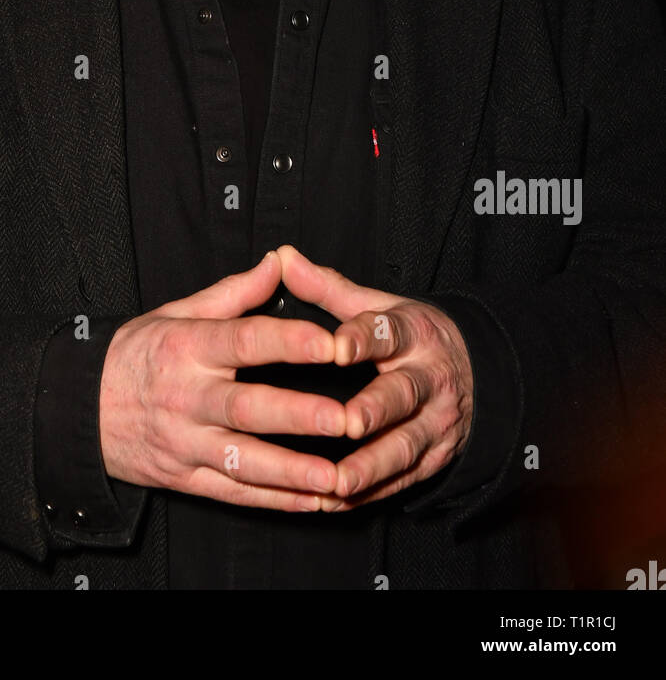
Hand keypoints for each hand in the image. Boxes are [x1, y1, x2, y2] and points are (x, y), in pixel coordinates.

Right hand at [98, 251, 349, 510]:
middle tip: (345, 418)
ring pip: (243, 461)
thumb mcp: (177, 313)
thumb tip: (280, 261)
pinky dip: (275, 501)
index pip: (244, 341)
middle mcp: (187, 397)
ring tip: (338, 477)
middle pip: (248, 408)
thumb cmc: (139, 353)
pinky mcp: (184, 478)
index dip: (289, 343)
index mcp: (188, 347)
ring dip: (293, 472)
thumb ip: (235, 292)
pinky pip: (233, 493)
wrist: (79, 409)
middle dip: (298, 415)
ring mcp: (185, 443)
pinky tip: (315, 501)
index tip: (332, 343)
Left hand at [276, 245, 473, 509]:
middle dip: (377, 410)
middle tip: (348, 422)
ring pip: (405, 446)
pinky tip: (337, 502)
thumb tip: (284, 257)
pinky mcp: (435, 459)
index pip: (389, 333)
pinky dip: (372, 493)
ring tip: (338, 482)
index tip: (337, 345)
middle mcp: (429, 379)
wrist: (475, 373)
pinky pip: (403, 480)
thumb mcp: (377, 305)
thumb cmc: (407, 337)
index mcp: (413, 334)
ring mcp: (436, 423)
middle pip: (404, 395)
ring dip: (372, 465)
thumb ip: (328, 288)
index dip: (363, 338)